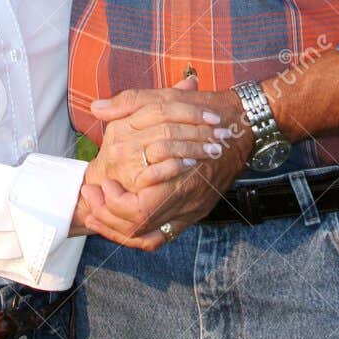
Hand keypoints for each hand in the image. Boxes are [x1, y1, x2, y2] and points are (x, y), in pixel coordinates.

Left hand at [85, 83, 254, 243]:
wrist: (245, 124)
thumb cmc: (207, 110)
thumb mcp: (167, 100)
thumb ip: (130, 103)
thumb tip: (98, 107)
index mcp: (182, 178)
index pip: (140, 212)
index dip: (113, 205)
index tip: (99, 185)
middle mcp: (189, 201)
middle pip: (141, 231)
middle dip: (109, 220)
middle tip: (93, 199)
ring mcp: (193, 210)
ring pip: (150, 238)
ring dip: (119, 229)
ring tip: (98, 211)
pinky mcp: (195, 212)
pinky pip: (163, 236)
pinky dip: (140, 233)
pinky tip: (121, 219)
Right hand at [91, 73, 230, 191]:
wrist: (106, 186)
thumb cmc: (129, 154)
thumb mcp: (141, 125)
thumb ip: (165, 102)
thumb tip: (191, 81)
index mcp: (123, 119)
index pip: (162, 107)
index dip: (191, 111)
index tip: (214, 116)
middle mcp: (121, 137)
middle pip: (167, 126)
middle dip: (198, 130)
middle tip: (221, 134)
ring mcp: (124, 158)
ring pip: (166, 145)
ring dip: (194, 147)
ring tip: (213, 149)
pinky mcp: (131, 180)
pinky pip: (159, 169)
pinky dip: (179, 165)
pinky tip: (194, 164)